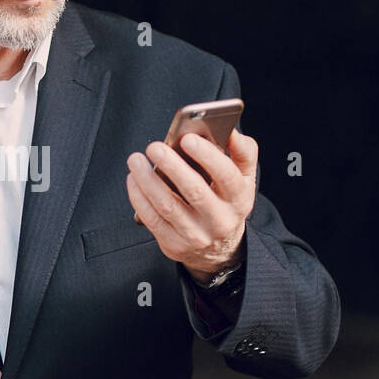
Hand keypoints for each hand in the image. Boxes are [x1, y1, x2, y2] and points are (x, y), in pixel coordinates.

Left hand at [125, 129, 256, 280]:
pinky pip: (152, 219)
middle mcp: (220, 220)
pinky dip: (139, 197)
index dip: (208, 156)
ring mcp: (196, 235)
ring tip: (136, 159)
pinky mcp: (174, 244)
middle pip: (195, 191)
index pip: (227, 176)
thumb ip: (243, 151)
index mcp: (239, 199)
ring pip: (168, 206)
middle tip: (155, 147)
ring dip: (148, 180)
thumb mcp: (245, 178)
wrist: (219, 248)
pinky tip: (133, 178)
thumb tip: (231, 131)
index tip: (187, 138)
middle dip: (172, 166)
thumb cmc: (227, 200)